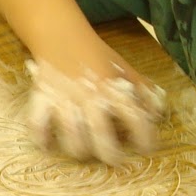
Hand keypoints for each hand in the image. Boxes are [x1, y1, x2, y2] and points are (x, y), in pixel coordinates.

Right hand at [25, 59, 164, 165]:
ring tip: (83, 154)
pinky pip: (37, 120)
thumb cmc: (96, 54)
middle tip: (114, 162)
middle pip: (100, 130)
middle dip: (108, 152)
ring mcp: (64, 96)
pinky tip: (47, 146)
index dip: (144, 136)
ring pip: (70, 130)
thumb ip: (143, 90)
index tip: (147, 149)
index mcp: (113, 87)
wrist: (61, 33)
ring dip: (77, 147)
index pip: (134, 116)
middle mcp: (90, 95)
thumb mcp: (124, 68)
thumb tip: (159, 113)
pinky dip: (40, 136)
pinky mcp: (42, 95)